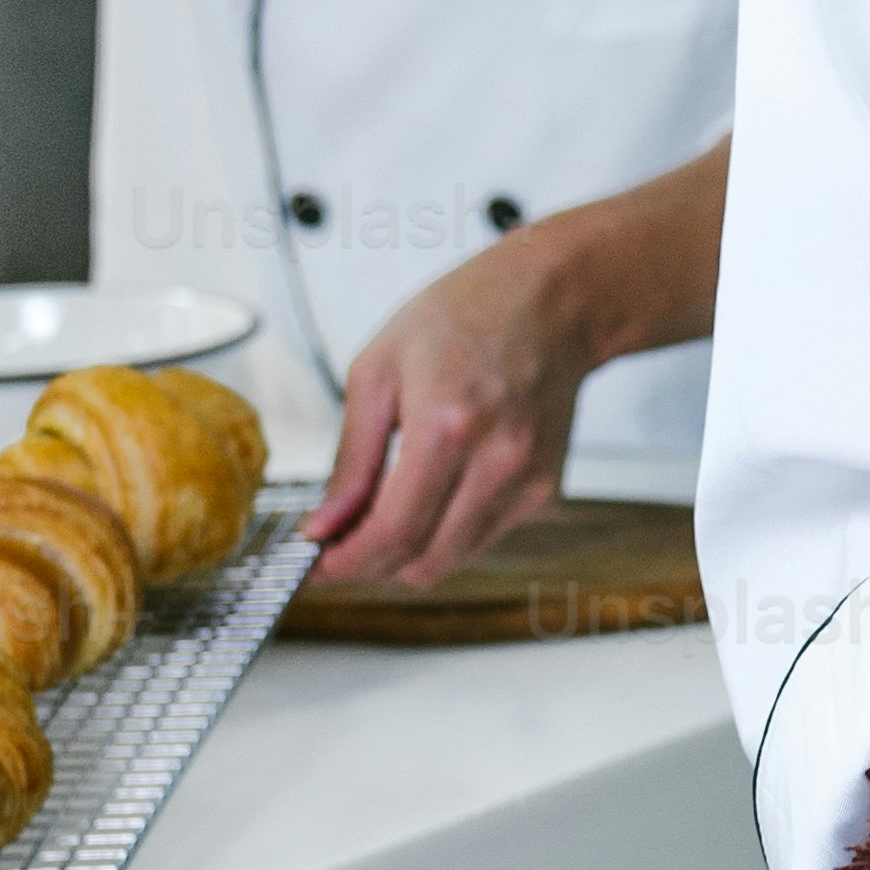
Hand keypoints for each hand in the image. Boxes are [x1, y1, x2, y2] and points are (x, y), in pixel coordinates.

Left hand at [301, 226, 598, 592]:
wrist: (553, 303)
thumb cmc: (468, 316)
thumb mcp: (379, 369)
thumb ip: (352, 457)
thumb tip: (325, 522)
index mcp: (447, 425)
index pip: (392, 533)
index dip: (346, 563)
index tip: (316, 563)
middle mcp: (496, 461)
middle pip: (422, 563)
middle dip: (370, 566)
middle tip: (338, 543)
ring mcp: (527, 482)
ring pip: (451, 560)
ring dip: (408, 553)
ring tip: (380, 514)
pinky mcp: (545, 492)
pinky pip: (482, 539)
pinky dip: (446, 533)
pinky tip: (431, 494)